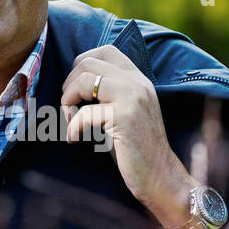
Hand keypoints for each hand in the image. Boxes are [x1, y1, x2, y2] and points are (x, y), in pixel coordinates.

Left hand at [61, 45, 196, 228]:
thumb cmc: (137, 150)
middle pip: (88, 62)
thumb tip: (74, 84)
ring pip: (85, 80)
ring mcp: (132, 98)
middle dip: (69, 84)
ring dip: (67, 100)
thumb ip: (110, 94)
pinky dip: (73, 126)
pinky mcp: (125, 117)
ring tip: (69, 120)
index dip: (81, 65)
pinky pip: (85, 112)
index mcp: (138, 80)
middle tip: (69, 108)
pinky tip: (75, 139)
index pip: (106, 51)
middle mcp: (137, 83)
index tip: (76, 90)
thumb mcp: (125, 113)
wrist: (161, 177)